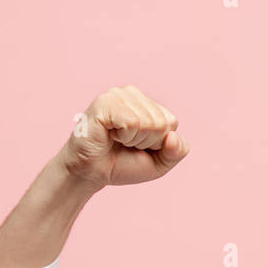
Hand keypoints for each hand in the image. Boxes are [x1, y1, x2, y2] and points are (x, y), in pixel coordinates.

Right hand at [59, 85, 189, 187]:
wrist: (91, 173)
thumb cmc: (121, 164)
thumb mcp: (159, 163)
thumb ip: (176, 152)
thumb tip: (173, 137)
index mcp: (146, 103)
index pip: (171, 123)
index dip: (158, 143)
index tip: (138, 146)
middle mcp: (132, 94)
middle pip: (161, 123)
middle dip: (146, 143)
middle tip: (124, 144)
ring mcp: (118, 95)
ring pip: (148, 123)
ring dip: (133, 141)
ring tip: (116, 139)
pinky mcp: (105, 102)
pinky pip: (132, 123)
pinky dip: (123, 137)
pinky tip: (110, 134)